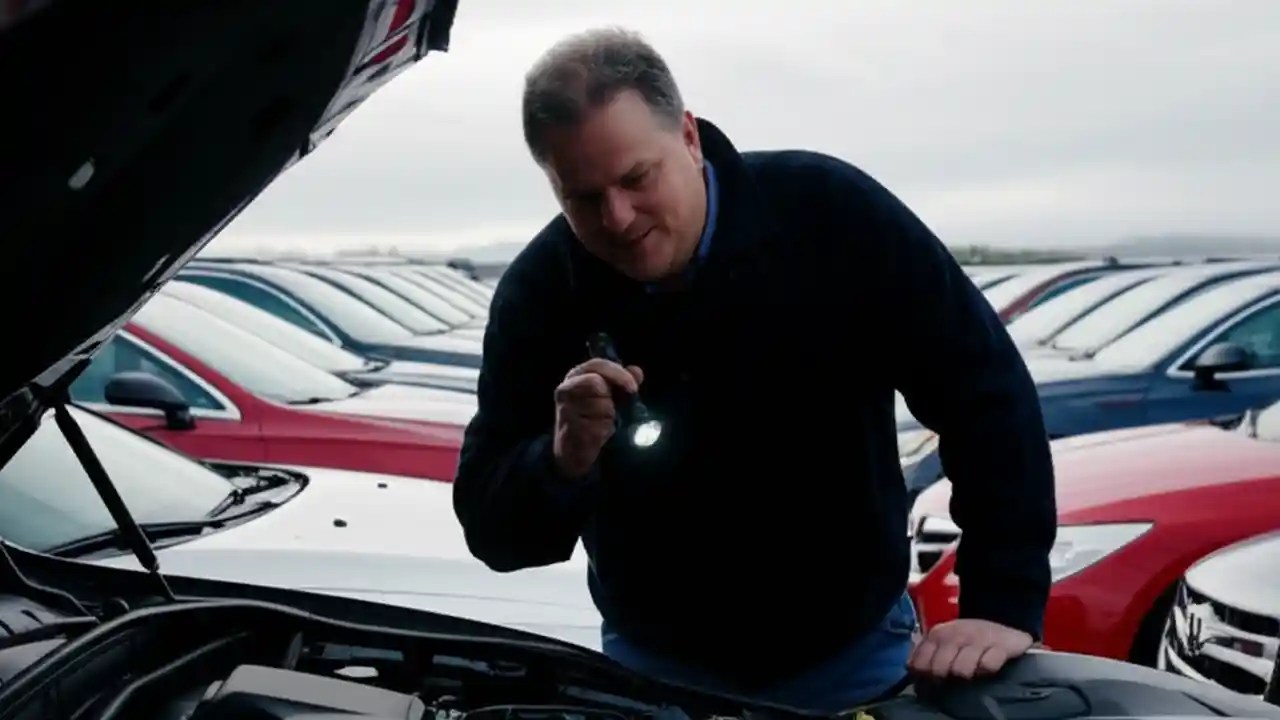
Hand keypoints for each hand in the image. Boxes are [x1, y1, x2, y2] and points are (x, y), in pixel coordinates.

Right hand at [552, 358, 643, 477]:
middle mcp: (566, 389)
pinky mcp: (569, 428)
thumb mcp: (611, 395)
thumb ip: (623, 382)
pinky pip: (598, 425)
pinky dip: (603, 429)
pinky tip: (597, 433)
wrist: (575, 448)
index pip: (597, 364)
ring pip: (601, 405)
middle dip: (610, 398)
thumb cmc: (593, 417)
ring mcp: (565, 408)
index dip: (618, 374)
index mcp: (577, 375)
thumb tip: (637, 371)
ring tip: (601, 421)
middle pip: (598, 383)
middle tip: (612, 409)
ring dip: (608, 416)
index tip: (633, 388)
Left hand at [907, 619, 1032, 679]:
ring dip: (965, 675)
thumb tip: (909, 668)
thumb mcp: (945, 640)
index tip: (928, 679)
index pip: (920, 662)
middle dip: (943, 678)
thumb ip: (926, 652)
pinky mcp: (1002, 646)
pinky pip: (988, 665)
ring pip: (961, 670)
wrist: (1003, 618)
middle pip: (939, 669)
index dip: (922, 675)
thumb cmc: (968, 637)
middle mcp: (956, 635)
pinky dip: (986, 670)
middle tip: (951, 679)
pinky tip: (986, 669)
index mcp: (938, 634)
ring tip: (971, 674)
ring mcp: (979, 640)